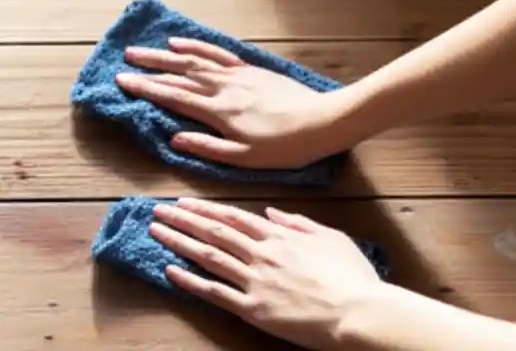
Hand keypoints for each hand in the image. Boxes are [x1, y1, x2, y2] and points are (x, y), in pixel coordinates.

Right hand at [115, 37, 359, 168]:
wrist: (323, 121)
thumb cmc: (285, 147)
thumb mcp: (246, 158)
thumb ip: (208, 147)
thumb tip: (174, 138)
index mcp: (219, 112)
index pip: (174, 98)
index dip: (146, 89)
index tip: (122, 81)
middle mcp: (223, 88)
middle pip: (178, 74)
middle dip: (148, 68)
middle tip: (122, 62)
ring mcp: (236, 75)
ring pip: (193, 61)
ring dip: (165, 55)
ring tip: (142, 50)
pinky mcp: (249, 69)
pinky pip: (216, 54)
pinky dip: (195, 47)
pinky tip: (180, 43)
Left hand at [150, 198, 386, 350]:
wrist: (360, 312)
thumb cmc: (353, 277)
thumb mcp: (331, 238)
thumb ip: (298, 223)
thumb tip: (270, 213)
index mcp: (279, 236)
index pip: (233, 218)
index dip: (205, 209)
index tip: (184, 202)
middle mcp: (262, 254)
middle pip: (214, 231)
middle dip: (183, 219)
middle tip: (158, 210)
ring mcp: (255, 280)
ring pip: (208, 255)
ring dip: (178, 241)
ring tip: (155, 231)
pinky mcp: (253, 309)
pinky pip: (214, 292)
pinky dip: (189, 280)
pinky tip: (169, 269)